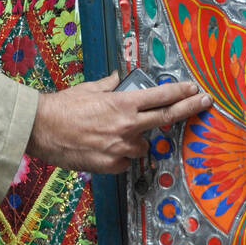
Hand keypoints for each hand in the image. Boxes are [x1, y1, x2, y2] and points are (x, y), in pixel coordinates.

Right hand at [26, 73, 211, 174]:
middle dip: (188, 109)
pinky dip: (121, 154)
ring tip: (114, 133)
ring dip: (137, 138)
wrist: (42, 130)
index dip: (181, 93)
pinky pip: (126, 160)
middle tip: (203, 102)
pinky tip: (104, 146)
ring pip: (143, 144)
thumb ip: (109, 85)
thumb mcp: (90, 89)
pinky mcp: (112, 165)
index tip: (194, 89)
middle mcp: (126, 126)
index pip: (161, 97)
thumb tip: (119, 79)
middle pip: (166, 118)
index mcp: (123, 104)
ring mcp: (121, 147)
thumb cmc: (63, 107)